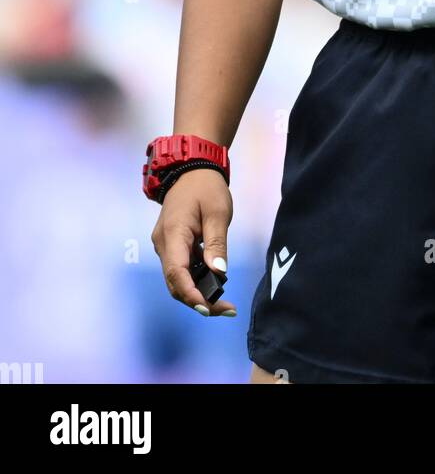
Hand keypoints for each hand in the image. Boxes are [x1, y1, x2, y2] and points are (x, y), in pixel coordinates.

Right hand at [151, 169, 237, 315]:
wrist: (191, 169)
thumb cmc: (207, 188)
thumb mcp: (218, 212)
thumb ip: (217, 243)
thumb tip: (219, 273)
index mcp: (173, 234)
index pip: (177, 273)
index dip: (191, 294)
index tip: (210, 309)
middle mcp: (163, 244)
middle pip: (176, 282)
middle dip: (198, 300)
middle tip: (226, 310)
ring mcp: (165, 245)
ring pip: (177, 278)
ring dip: (198, 292)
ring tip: (224, 303)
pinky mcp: (171, 245)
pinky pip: (180, 268)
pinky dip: (196, 279)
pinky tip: (214, 283)